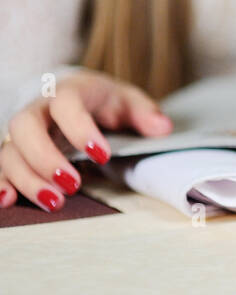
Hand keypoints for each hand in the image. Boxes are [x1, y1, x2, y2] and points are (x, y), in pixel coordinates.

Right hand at [0, 69, 172, 210]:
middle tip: (73, 184)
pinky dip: (1, 184)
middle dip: (46, 159)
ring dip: (28, 179)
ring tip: (55, 201)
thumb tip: (161, 128)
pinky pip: (1, 167)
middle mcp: (38, 110)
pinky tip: (7, 201)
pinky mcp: (16, 153)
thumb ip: (144, 112)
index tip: (101, 154)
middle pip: (25, 128)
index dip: (79, 128)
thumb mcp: (127, 99)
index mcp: (68, 92)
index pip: (65, 103)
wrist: (72, 96)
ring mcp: (23, 133)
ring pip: (11, 152)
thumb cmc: (102, 100)